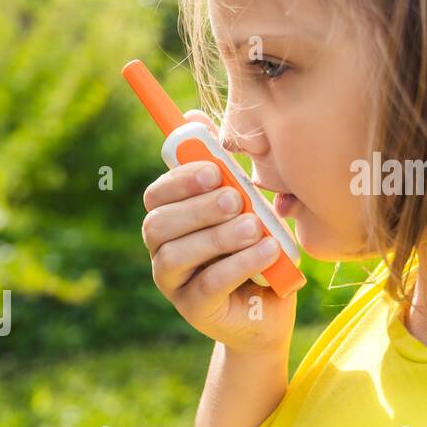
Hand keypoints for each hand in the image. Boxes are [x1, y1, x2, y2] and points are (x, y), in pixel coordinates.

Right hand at [141, 110, 296, 355]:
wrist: (270, 312)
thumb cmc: (256, 249)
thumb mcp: (246, 202)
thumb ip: (224, 167)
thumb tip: (194, 115)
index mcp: (172, 222)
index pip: (156, 196)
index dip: (178, 180)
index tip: (213, 168)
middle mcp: (163, 252)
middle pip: (158, 224)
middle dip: (196, 207)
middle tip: (234, 197)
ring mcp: (174, 284)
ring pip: (177, 255)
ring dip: (217, 236)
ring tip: (254, 227)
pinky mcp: (195, 309)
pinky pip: (208, 284)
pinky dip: (239, 264)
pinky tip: (267, 252)